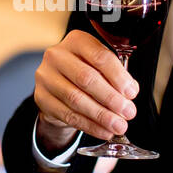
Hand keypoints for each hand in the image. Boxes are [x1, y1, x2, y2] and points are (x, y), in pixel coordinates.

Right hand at [33, 29, 139, 150]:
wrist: (58, 88)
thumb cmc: (85, 73)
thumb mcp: (100, 67)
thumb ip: (116, 76)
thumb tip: (129, 92)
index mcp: (77, 40)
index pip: (100, 57)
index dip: (118, 77)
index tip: (131, 93)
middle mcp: (57, 55)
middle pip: (86, 78)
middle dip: (111, 98)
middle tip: (128, 112)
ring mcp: (46, 76)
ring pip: (76, 99)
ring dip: (101, 115)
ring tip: (118, 125)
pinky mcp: (41, 97)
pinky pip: (68, 115)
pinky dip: (89, 125)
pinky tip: (104, 131)